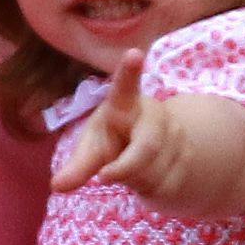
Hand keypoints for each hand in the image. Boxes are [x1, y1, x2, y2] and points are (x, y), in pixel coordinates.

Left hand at [48, 49, 244, 219]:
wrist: (156, 150)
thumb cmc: (115, 140)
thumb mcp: (94, 150)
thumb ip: (78, 167)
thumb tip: (56, 186)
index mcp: (125, 104)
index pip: (126, 87)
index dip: (129, 71)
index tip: (134, 53)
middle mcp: (155, 115)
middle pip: (147, 147)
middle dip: (126, 168)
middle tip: (105, 177)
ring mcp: (176, 136)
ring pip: (153, 173)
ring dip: (134, 181)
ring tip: (129, 169)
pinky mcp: (187, 158)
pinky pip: (165, 186)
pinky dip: (148, 191)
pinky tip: (148, 178)